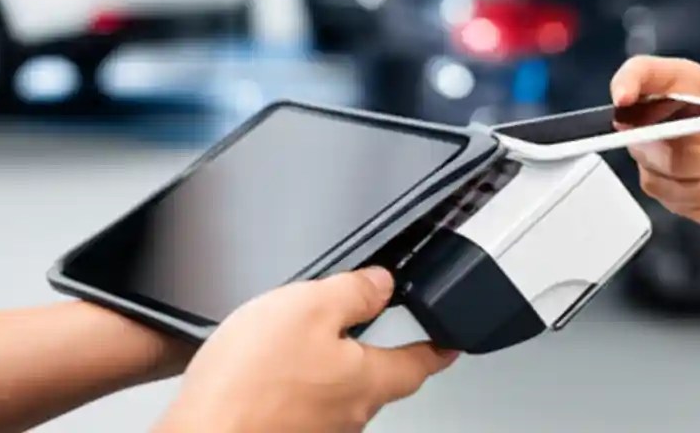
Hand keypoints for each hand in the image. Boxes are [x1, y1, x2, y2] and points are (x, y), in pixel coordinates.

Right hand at [156, 268, 457, 432]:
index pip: (423, 362)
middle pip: (379, 377)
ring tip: (302, 341)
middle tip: (365, 322)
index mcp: (368, 379)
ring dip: (329, 366)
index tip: (450, 341)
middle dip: (374, 348)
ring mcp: (318, 431)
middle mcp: (350, 415)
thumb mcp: (309, 306)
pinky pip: (304, 405)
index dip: (439, 345)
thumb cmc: (249, 383)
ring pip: (339, 392)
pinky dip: (296, 385)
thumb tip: (382, 283)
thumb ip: (354, 291)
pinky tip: (270, 371)